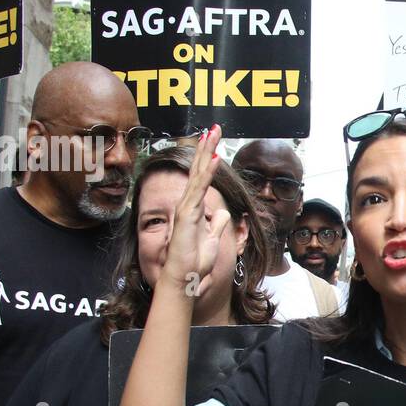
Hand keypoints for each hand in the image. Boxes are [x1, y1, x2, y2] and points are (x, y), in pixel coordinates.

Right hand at [161, 125, 227, 292]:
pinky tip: (214, 158)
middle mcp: (188, 203)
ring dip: (206, 152)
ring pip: (197, 174)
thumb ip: (216, 224)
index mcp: (194, 207)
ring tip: (212, 133)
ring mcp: (186, 207)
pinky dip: (207, 173)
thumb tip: (222, 212)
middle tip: (214, 127)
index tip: (214, 142)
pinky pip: (199, 189)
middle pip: (197, 169)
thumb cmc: (193, 262)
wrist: (182, 278)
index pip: (201, 178)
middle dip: (206, 147)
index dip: (207, 159)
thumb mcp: (211, 239)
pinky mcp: (187, 214)